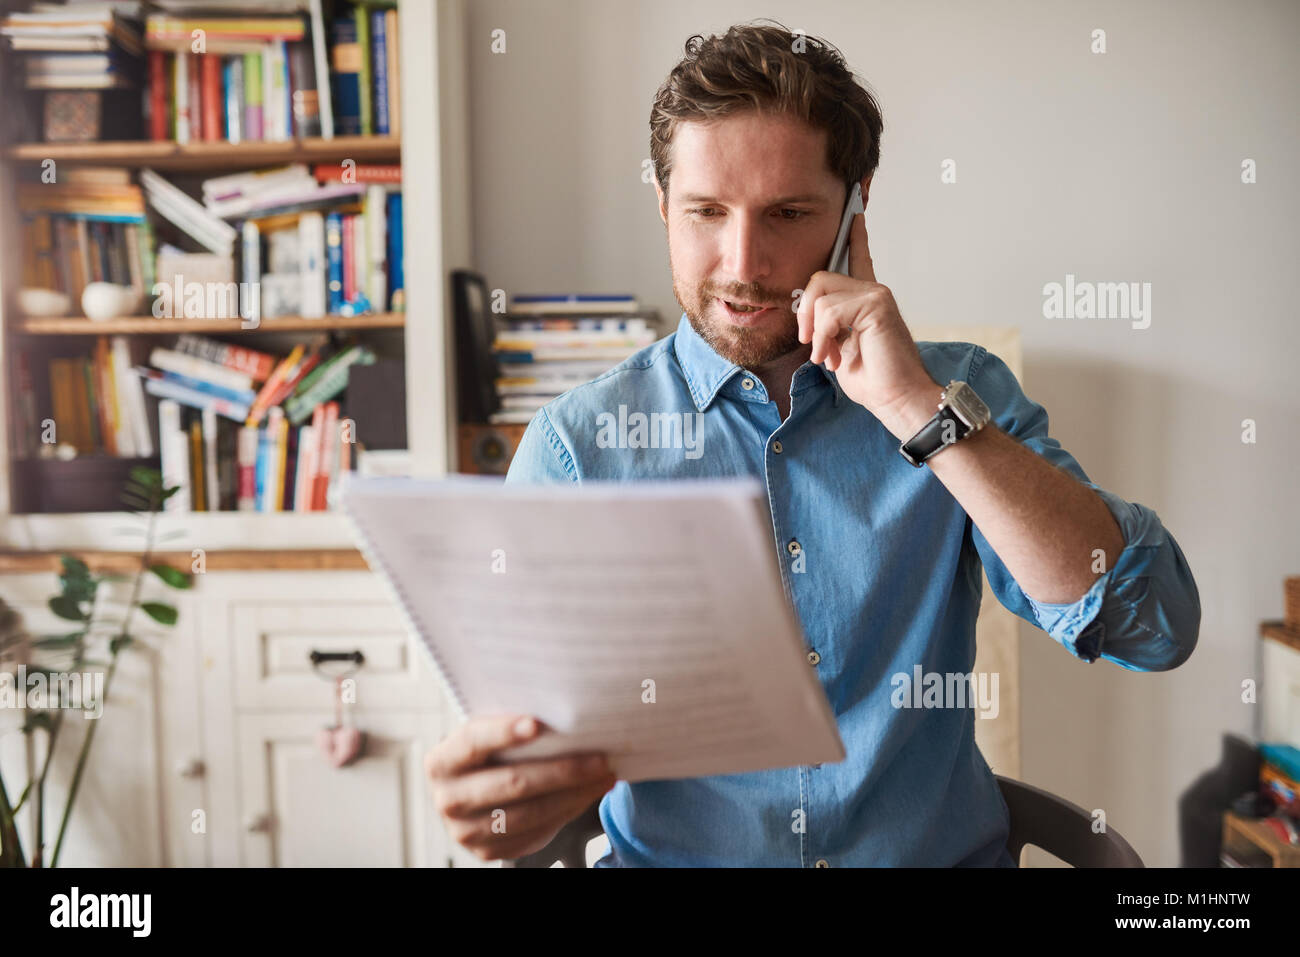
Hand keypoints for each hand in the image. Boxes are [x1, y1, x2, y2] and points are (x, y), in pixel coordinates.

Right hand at [425, 714, 615, 861]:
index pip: (472, 742)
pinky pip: (537, 832)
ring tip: (604, 776)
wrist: (474, 795)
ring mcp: (466, 831)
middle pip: (512, 782)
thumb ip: (512, 725)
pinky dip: (569, 811)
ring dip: (575, 793)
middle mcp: (448, 799)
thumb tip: (566, 713)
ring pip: (531, 813)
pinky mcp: (489, 852)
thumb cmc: (489, 754)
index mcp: (441, 762)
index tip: (538, 723)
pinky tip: (588, 794)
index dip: (503, 732)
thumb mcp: (487, 735)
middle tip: (600, 758)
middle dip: (562, 770)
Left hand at [796, 208, 940, 439]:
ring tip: (827, 356)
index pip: (859, 259)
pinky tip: (833, 356)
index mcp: (866, 302)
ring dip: (815, 333)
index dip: (854, 236)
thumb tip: (807, 317)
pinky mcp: (877, 304)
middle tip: (811, 343)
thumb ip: (826, 326)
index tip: (855, 211)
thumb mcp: (838, 348)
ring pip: (821, 296)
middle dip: (805, 313)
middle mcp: (873, 292)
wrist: (897, 399)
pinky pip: (830, 311)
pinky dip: (824, 337)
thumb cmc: (873, 380)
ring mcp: (877, 295)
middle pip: (819, 279)